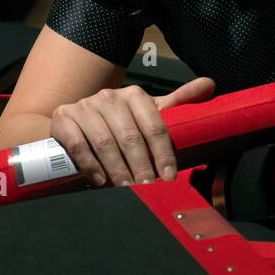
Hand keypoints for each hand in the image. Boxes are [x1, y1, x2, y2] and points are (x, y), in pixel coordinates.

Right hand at [49, 76, 215, 187]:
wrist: (75, 121)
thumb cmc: (120, 121)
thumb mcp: (148, 111)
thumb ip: (178, 101)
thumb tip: (210, 84)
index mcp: (135, 94)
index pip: (155, 126)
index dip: (164, 153)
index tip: (169, 177)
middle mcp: (109, 96)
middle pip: (130, 138)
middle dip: (142, 167)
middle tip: (148, 190)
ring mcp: (84, 106)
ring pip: (105, 143)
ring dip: (118, 170)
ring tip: (128, 190)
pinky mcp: (63, 118)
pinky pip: (79, 145)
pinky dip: (91, 165)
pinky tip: (101, 181)